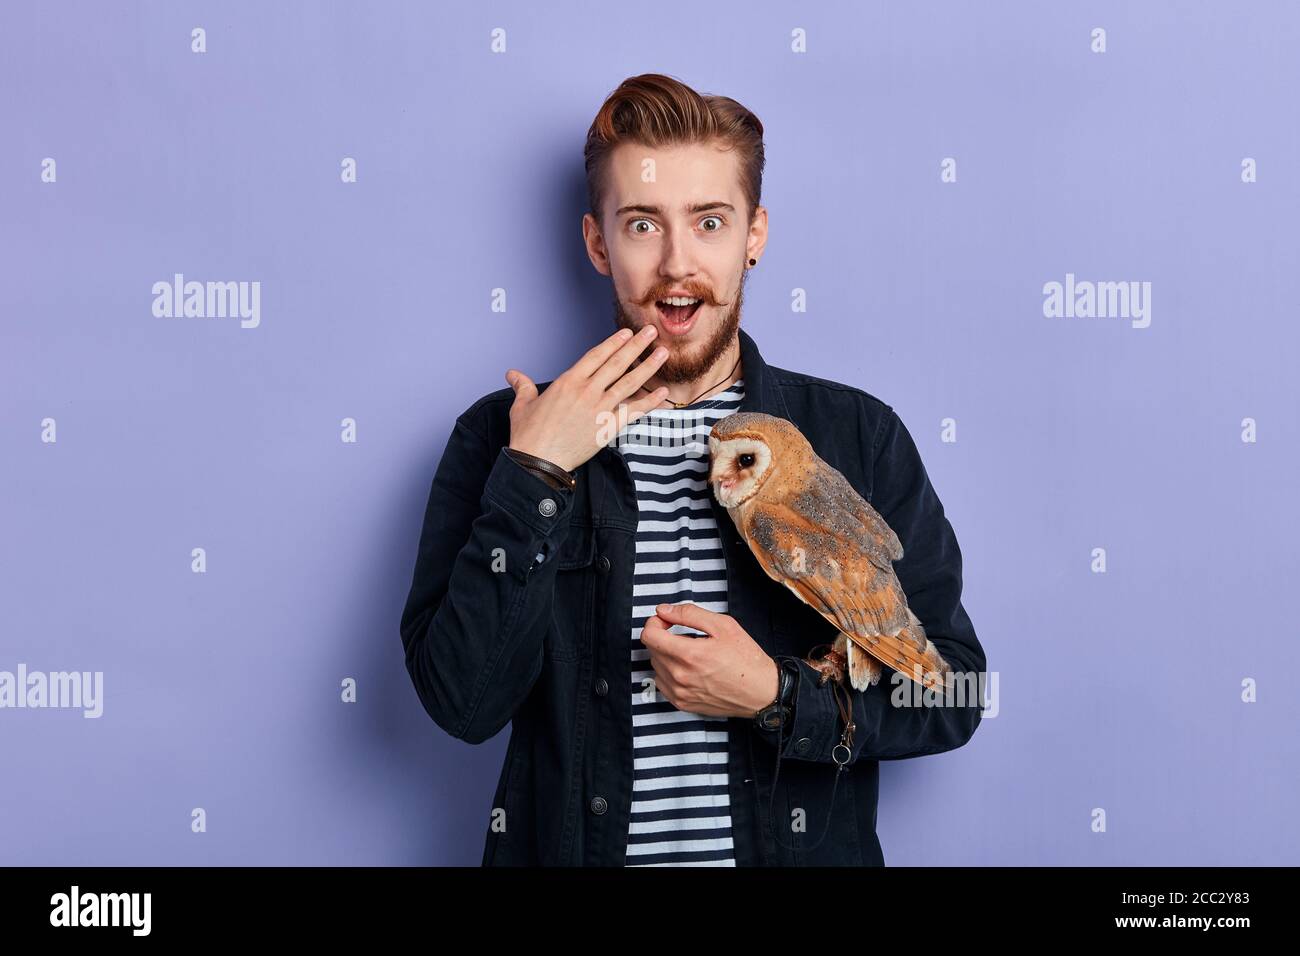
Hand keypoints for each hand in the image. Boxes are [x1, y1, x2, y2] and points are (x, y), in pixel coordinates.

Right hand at [505, 327, 669, 472]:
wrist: (538, 461)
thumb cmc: (529, 434)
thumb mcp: (522, 405)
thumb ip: (523, 385)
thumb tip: (512, 374)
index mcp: (568, 382)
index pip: (596, 356)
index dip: (614, 342)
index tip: (627, 332)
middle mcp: (587, 391)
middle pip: (617, 363)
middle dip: (636, 346)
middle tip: (652, 332)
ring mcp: (599, 409)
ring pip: (629, 383)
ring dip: (648, 367)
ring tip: (663, 354)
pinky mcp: (607, 427)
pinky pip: (633, 412)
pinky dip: (649, 403)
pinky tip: (663, 393)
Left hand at [640, 603, 779, 717]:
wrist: (761, 691)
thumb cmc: (746, 659)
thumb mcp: (723, 625)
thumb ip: (689, 614)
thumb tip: (664, 610)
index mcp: (689, 655)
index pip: (649, 635)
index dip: (656, 622)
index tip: (667, 621)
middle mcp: (680, 676)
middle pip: (651, 649)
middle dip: (662, 636)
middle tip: (681, 634)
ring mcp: (680, 693)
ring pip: (656, 666)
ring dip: (665, 655)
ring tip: (688, 652)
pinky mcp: (683, 704)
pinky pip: (662, 683)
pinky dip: (669, 673)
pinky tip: (687, 668)